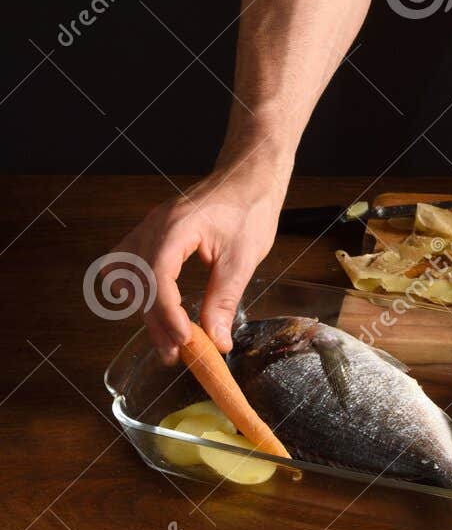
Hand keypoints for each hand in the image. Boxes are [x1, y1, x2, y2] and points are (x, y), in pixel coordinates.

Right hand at [115, 159, 287, 364]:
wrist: (249, 176)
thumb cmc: (249, 207)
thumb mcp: (243, 257)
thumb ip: (224, 299)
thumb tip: (216, 341)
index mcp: (178, 226)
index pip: (158, 275)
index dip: (167, 313)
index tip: (184, 340)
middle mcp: (154, 225)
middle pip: (140, 282)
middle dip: (156, 321)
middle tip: (176, 353)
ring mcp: (149, 227)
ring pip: (124, 274)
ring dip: (142, 308)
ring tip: (166, 334)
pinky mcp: (152, 232)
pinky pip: (125, 262)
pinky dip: (133, 287)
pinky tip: (150, 304)